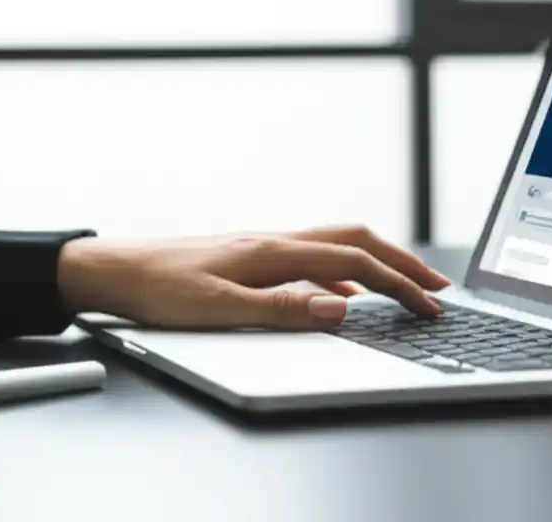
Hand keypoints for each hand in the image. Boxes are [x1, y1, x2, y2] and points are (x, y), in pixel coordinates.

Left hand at [58, 225, 451, 329]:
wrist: (112, 270)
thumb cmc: (157, 289)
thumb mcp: (217, 310)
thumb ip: (281, 309)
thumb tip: (340, 310)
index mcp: (273, 252)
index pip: (356, 263)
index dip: (400, 284)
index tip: (430, 307)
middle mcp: (275, 241)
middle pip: (358, 240)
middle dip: (404, 262)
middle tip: (439, 287)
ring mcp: (266, 246)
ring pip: (339, 244)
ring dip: (380, 262)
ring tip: (406, 285)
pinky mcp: (253, 257)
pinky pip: (315, 258)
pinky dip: (346, 273)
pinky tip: (345, 298)